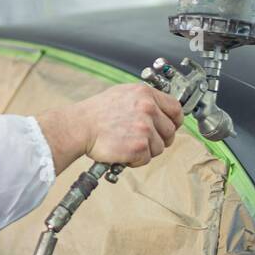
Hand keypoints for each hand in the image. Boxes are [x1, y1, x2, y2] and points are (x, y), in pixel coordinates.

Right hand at [36, 83, 182, 174]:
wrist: (79, 127)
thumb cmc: (96, 113)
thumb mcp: (122, 94)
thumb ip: (143, 100)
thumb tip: (159, 109)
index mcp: (145, 94)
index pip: (176, 108)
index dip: (175, 121)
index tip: (170, 127)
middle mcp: (148, 109)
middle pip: (170, 131)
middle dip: (159, 139)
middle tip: (143, 141)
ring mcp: (144, 128)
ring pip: (159, 147)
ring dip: (145, 150)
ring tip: (126, 144)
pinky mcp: (139, 147)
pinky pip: (146, 159)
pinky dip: (135, 160)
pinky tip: (121, 151)